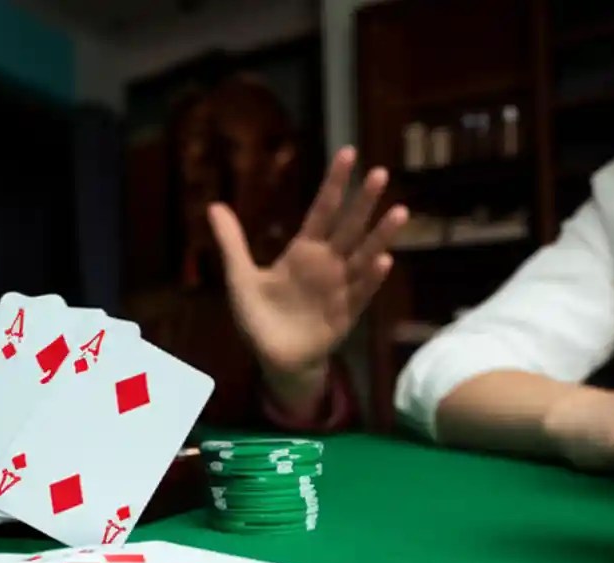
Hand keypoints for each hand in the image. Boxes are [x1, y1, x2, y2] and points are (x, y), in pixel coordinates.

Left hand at [208, 146, 407, 385]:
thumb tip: (213, 205)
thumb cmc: (259, 317)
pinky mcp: (344, 314)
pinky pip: (361, 293)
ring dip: (380, 235)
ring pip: (363, 256)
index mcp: (303, 251)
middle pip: (348, 227)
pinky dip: (371, 278)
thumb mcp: (240, 277)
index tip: (348, 153)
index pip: (322, 210)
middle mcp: (326, 264)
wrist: (274, 359)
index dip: (334, 183)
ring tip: (399, 211)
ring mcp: (339, 288)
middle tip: (380, 172)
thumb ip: (232, 242)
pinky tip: (384, 260)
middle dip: (363, 202)